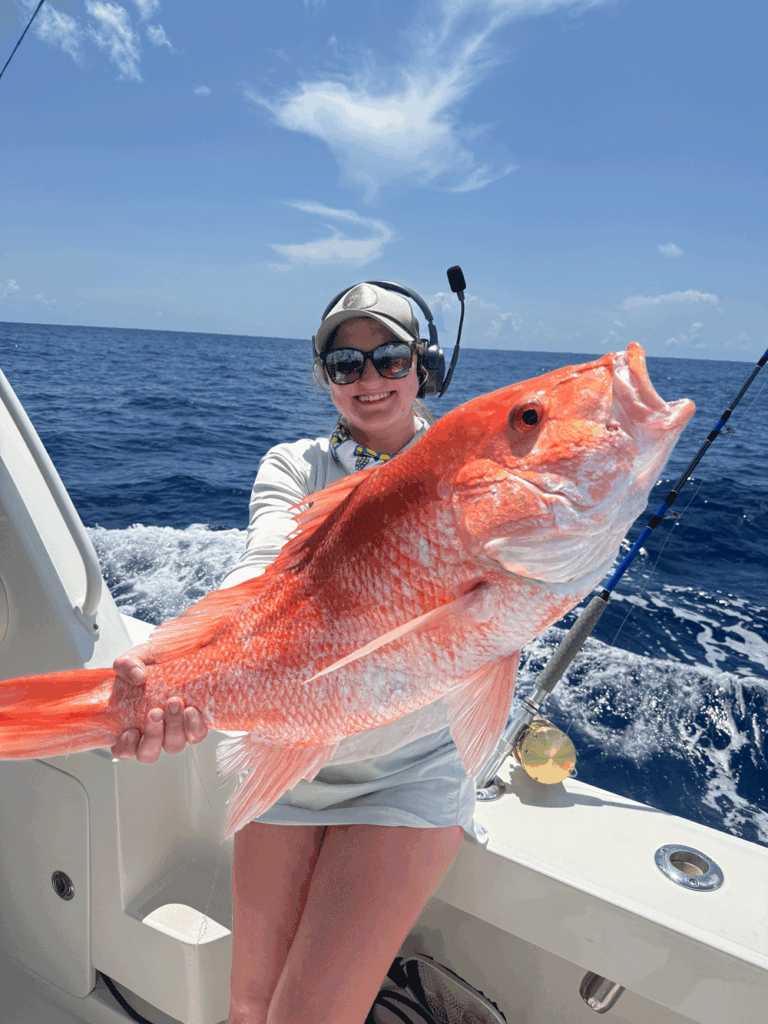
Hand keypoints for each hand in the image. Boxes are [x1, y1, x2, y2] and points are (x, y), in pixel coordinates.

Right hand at [110, 643, 207, 762]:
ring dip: (173, 727)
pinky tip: (192, 710)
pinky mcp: (193, 725)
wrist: (181, 655)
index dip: (126, 747)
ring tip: (175, 703)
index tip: (131, 731)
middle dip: (153, 736)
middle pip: (148, 753)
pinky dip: (194, 726)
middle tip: (155, 712)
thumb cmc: (154, 661)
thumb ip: (128, 664)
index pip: (123, 749)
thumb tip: (137, 675)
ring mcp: (173, 730)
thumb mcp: (137, 657)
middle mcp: (152, 731)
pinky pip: (195, 736)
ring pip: (173, 745)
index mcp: (130, 722)